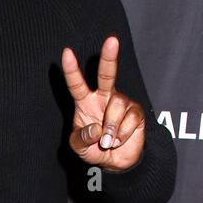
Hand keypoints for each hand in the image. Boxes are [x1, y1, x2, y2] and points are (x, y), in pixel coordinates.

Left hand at [62, 35, 145, 169]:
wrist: (115, 162)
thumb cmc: (93, 149)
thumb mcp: (79, 147)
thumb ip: (82, 138)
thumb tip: (96, 128)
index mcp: (85, 102)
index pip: (77, 84)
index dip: (72, 70)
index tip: (66, 53)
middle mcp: (104, 98)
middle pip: (107, 74)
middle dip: (109, 57)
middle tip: (112, 40)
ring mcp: (121, 103)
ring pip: (117, 106)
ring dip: (111, 128)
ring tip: (108, 141)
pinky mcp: (135, 112)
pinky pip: (130, 119)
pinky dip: (123, 134)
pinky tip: (120, 139)